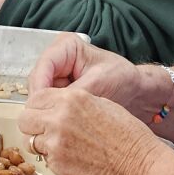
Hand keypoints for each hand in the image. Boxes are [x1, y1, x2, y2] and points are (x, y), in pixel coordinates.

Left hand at [19, 89, 159, 174]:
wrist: (139, 169)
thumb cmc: (129, 137)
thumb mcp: (103, 104)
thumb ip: (75, 102)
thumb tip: (56, 104)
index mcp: (72, 99)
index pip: (37, 97)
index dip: (40, 105)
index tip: (44, 112)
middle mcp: (59, 119)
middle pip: (25, 118)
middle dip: (33, 123)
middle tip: (45, 129)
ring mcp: (56, 144)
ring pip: (31, 141)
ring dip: (42, 143)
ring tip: (63, 145)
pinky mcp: (57, 166)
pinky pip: (45, 160)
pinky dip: (55, 159)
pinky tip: (74, 159)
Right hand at [28, 38, 167, 120]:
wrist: (135, 92)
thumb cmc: (123, 79)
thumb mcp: (100, 83)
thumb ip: (75, 93)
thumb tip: (54, 107)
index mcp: (66, 46)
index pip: (42, 67)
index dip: (40, 90)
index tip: (41, 109)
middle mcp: (57, 59)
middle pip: (37, 83)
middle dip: (42, 104)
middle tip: (45, 124)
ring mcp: (57, 76)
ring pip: (40, 97)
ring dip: (47, 112)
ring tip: (54, 128)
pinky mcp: (59, 92)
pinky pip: (49, 105)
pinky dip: (53, 116)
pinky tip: (60, 127)